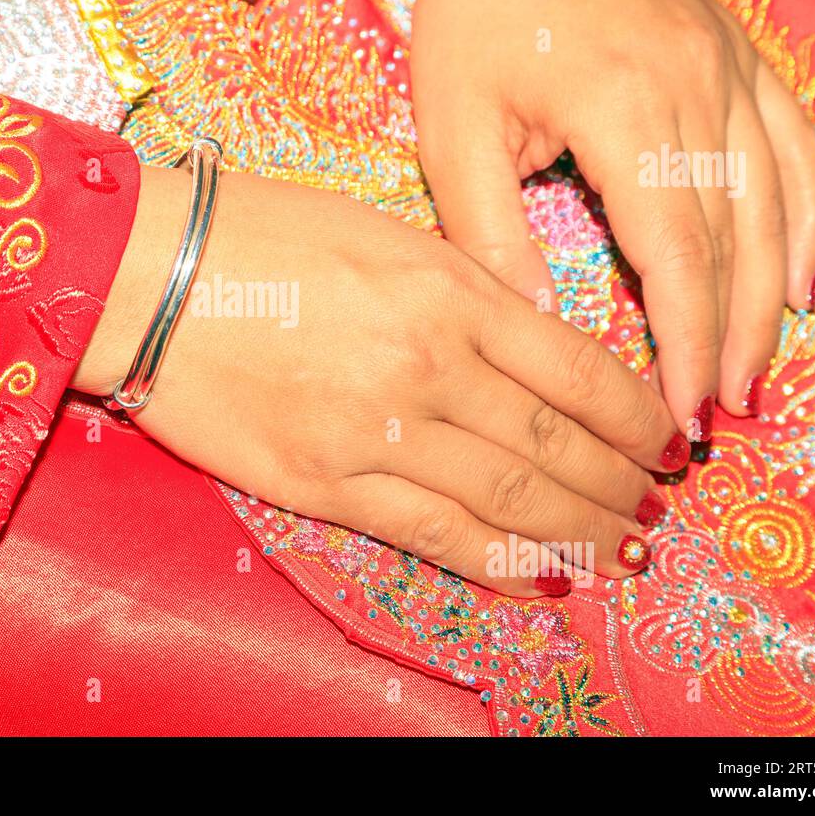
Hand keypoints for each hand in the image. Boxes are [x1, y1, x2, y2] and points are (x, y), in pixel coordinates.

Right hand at [74, 165, 689, 593]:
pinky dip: (503, 565)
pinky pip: (434, 535)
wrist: (146, 276)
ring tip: (625, 551)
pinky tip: (551, 582)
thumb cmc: (262, 234)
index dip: (639, 419)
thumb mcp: (386, 233)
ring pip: (510, 499)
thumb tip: (542, 353)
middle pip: (558, 445)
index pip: (579, 372)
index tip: (668, 441)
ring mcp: (375, 432)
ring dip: (583, 532)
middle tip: (658, 506)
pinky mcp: (324, 484)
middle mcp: (428, 366)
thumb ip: (470, 290)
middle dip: (623, 483)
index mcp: (448, 291)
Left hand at [410, 0, 814, 434]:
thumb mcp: (455, 130)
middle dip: (733, 337)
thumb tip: (531, 326)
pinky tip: (803, 274)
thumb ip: (490, 233)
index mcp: (625, 112)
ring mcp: (729, 71)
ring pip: (776, 203)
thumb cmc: (476, 15)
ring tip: (759, 368)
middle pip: (736, 241)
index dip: (687, 341)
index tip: (682, 409)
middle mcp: (696, 92)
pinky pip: (795, 148)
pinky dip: (809, 217)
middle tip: (722, 413)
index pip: (675, 255)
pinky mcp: (737, 58)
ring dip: (773, 295)